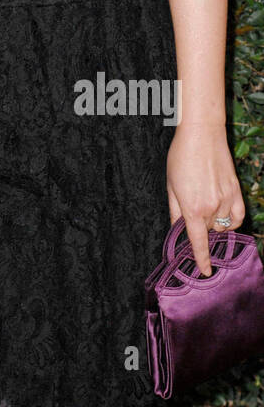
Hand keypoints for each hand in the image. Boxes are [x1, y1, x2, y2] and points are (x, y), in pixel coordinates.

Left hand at [166, 125, 244, 275]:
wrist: (202, 134)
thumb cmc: (180, 157)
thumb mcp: (170, 185)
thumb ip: (175, 210)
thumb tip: (177, 229)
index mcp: (192, 207)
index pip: (198, 242)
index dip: (202, 259)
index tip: (206, 272)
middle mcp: (211, 207)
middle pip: (208, 232)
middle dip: (201, 232)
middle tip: (194, 219)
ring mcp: (226, 199)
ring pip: (222, 225)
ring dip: (214, 224)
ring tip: (204, 208)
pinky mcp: (236, 191)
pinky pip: (237, 217)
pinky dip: (231, 221)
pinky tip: (223, 217)